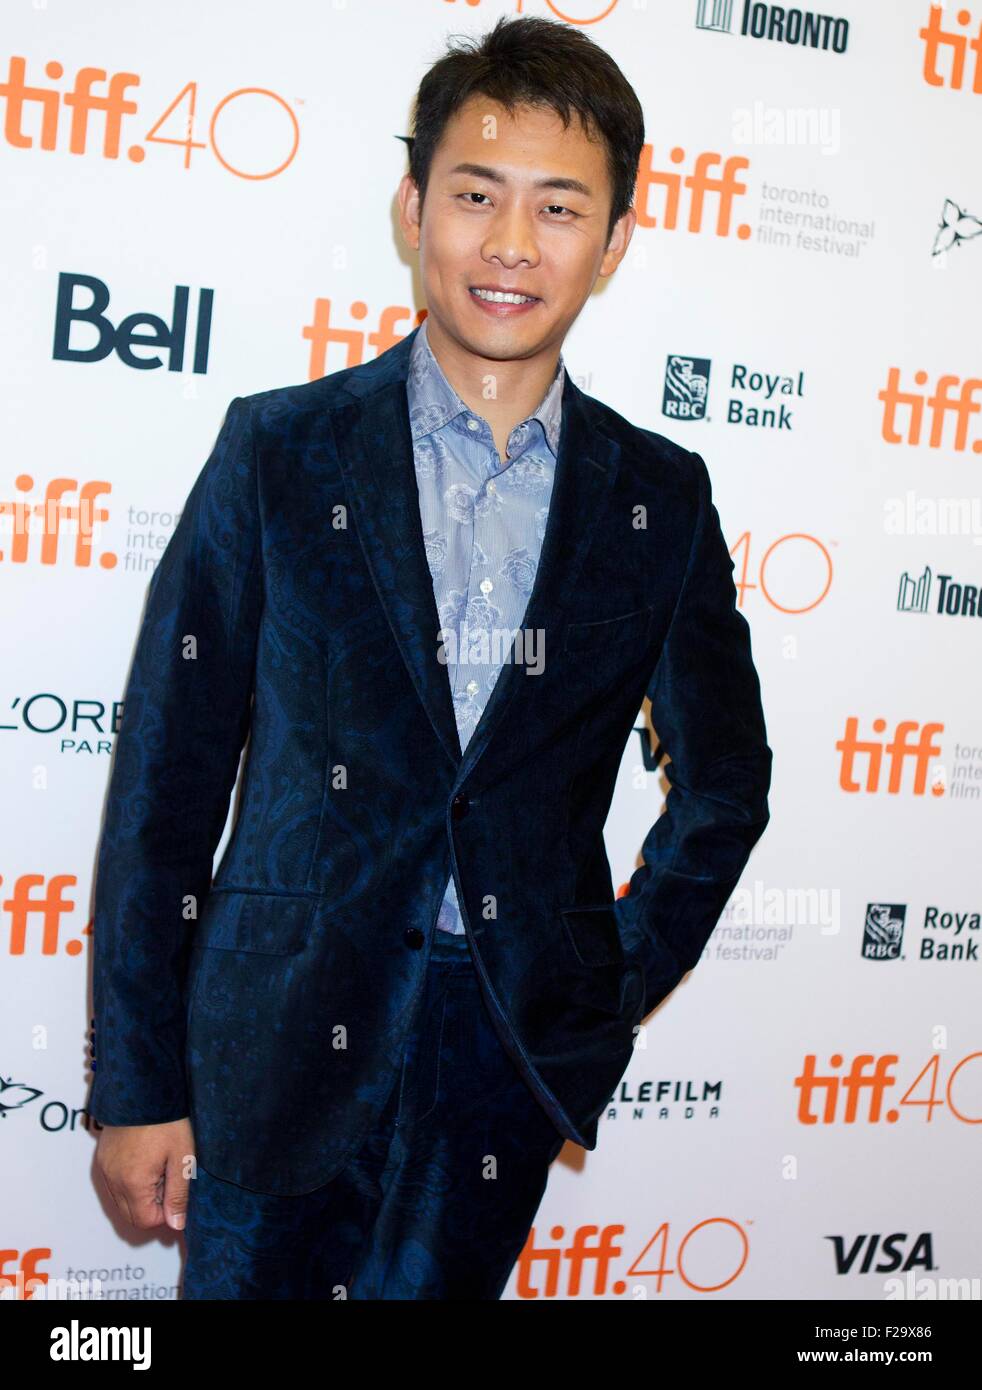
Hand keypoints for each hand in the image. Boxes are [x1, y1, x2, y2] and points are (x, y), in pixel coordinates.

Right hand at [95, 1117, 195, 1231]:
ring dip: (139, 1194)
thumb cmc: (167, 1121)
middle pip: (130, 1215)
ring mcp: (104, 1168)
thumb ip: (178, 1195)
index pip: (145, 1222)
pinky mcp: (101, 1158)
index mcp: (132, 1183)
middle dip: (151, 1206)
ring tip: (157, 1165)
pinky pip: (113, 1183)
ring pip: (121, 1200)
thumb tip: (176, 1225)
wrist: (144, 1089)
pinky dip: (128, 1181)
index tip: (175, 1191)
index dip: (165, 1213)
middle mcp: (113, 1180)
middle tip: (167, 1178)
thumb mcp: (182, 1157)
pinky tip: (144, 1158)